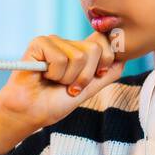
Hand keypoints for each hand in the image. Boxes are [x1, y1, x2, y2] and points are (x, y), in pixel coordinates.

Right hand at [0, 29, 126, 153]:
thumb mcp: (88, 90)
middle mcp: (67, 43)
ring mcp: (53, 42)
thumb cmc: (54, 104)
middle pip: (95, 50)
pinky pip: (60, 58)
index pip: (105, 43)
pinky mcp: (39, 44)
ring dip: (67, 78)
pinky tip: (43, 76)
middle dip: (84, 76)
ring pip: (78, 56)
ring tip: (53, 82)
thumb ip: (107, 74)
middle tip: (68, 86)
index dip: (104, 63)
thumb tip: (125, 59)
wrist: (30, 113)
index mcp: (80, 51)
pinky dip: (54, 74)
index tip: (89, 80)